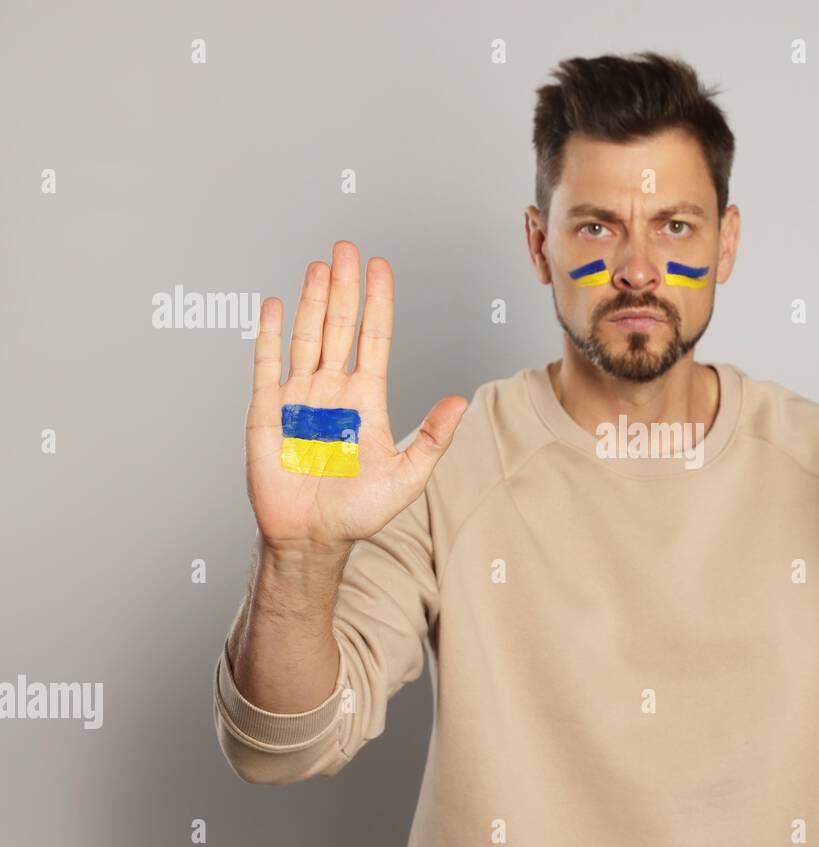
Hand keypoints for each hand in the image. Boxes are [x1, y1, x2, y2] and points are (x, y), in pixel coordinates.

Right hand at [244, 241, 466, 554]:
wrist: (312, 538)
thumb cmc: (358, 510)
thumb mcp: (408, 476)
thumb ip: (432, 437)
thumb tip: (461, 402)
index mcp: (366, 399)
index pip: (373, 338)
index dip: (378, 302)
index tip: (381, 267)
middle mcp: (332, 390)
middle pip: (340, 326)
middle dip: (346, 286)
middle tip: (348, 247)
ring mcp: (299, 397)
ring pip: (306, 336)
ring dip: (313, 301)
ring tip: (321, 266)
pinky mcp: (267, 412)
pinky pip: (267, 366)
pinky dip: (270, 335)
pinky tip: (275, 305)